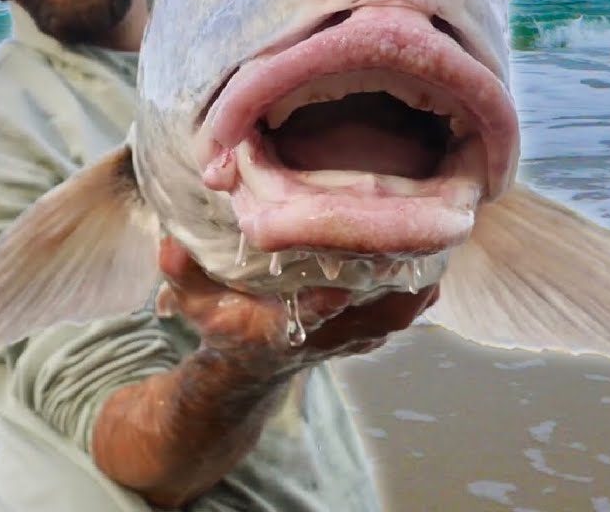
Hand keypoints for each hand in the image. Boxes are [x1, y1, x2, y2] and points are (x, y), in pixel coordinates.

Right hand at [154, 237, 439, 380]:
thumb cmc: (222, 327)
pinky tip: (434, 251)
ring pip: (396, 316)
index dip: (328, 303)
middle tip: (421, 243)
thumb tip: (171, 241)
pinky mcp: (363, 332)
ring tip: (439, 238)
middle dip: (397, 288)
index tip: (345, 284)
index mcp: (281, 331)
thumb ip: (182, 273)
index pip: (311, 315)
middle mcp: (323, 337)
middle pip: (373, 318)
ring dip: (416, 285)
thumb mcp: (192, 303)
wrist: (246, 371)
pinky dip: (419, 289)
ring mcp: (348, 338)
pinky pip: (401, 312)